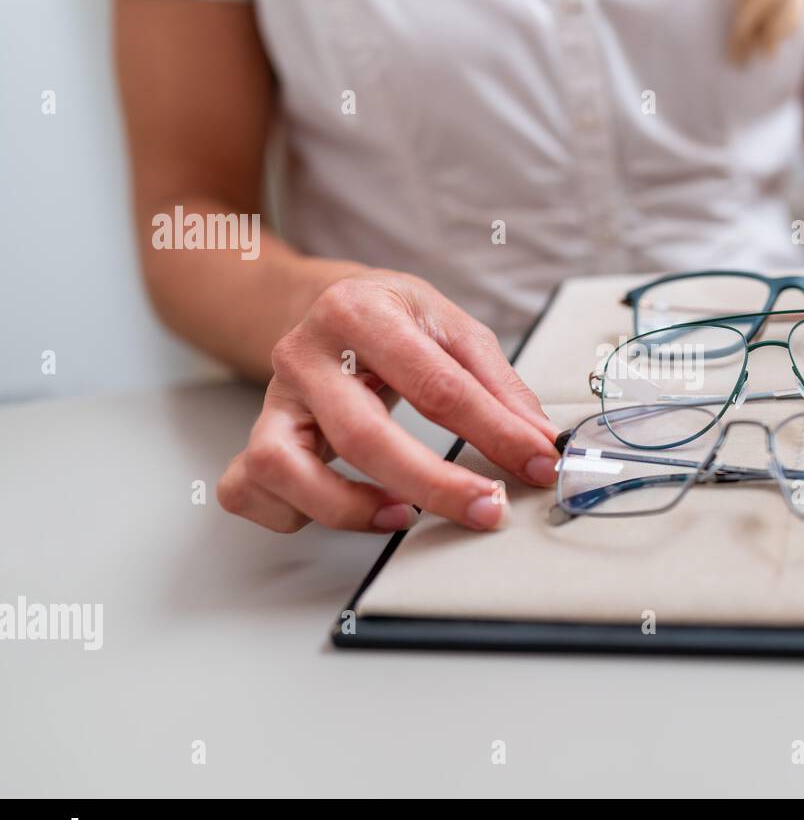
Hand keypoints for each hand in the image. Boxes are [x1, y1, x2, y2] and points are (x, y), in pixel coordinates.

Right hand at [218, 271, 558, 532]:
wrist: (325, 303)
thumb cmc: (391, 318)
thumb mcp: (451, 328)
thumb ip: (498, 386)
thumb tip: (539, 442)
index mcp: (359, 312)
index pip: (437, 386)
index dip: (496, 433)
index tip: (537, 463)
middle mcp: (306, 354)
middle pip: (363, 436)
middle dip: (435, 484)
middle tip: (487, 508)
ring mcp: (273, 398)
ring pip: (284, 467)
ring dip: (347, 508)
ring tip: (403, 515)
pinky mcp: (256, 434)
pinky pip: (248, 488)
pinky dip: (290, 514)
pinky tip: (346, 509)